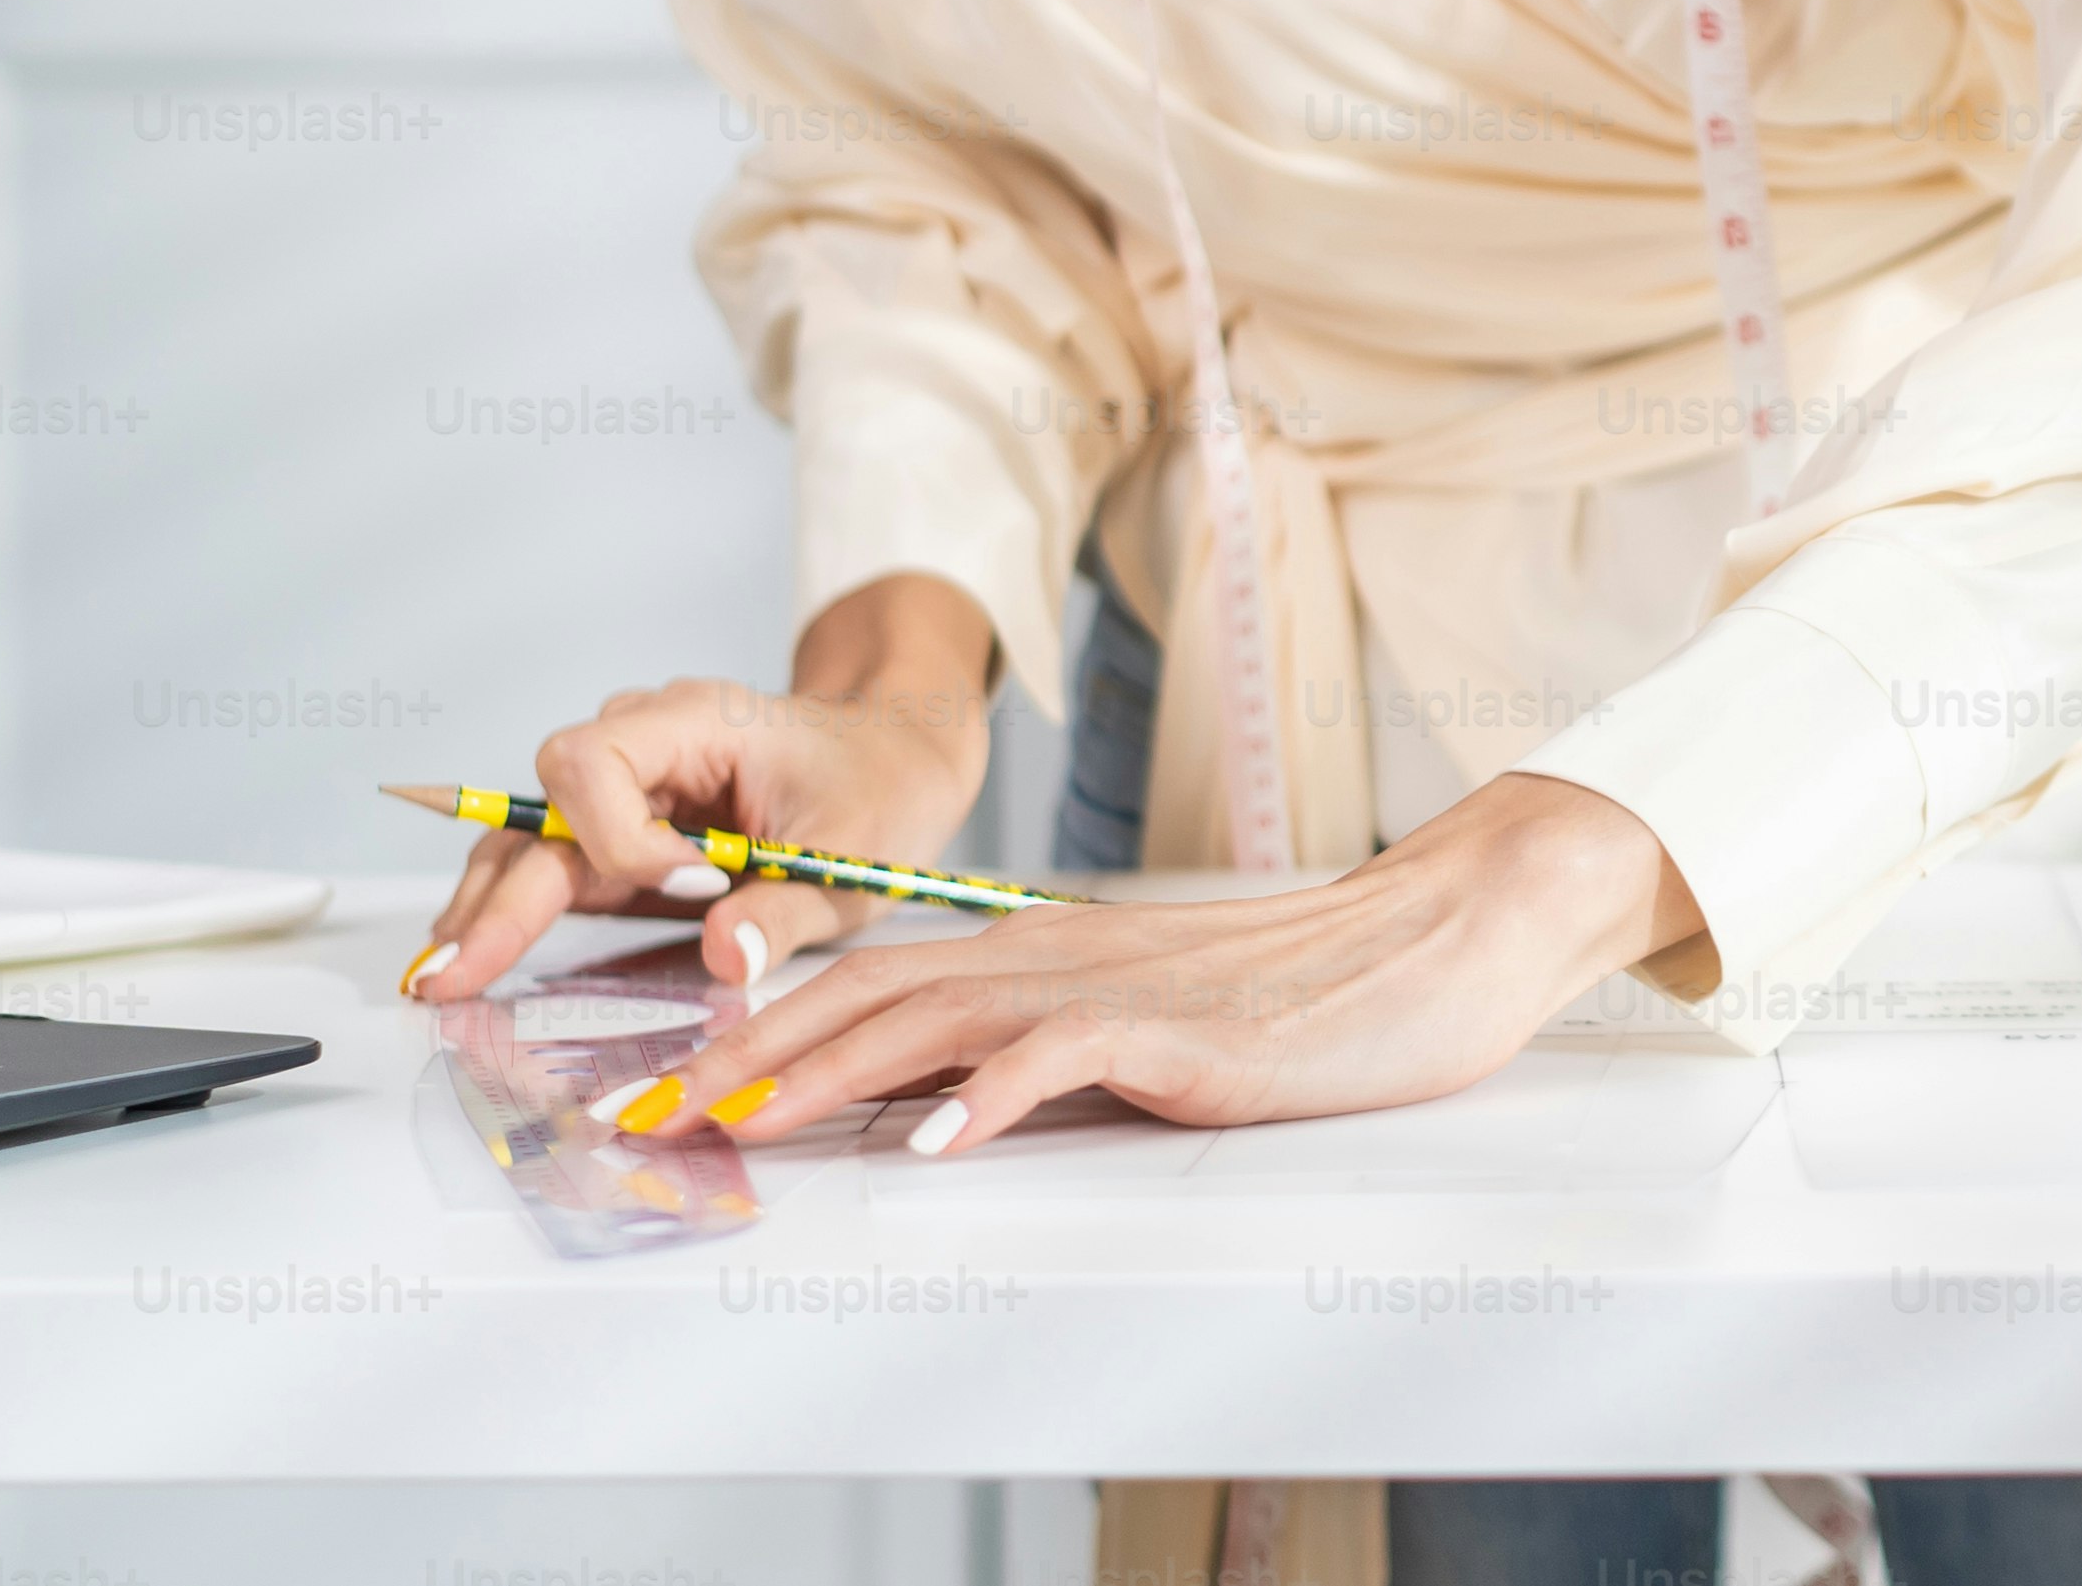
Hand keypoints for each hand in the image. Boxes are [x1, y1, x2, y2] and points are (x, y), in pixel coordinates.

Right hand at [405, 571, 998, 1005]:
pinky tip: (473, 956)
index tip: (693, 885)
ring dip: (487, 908)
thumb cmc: (876, 789)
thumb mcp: (855, 855)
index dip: (621, 836)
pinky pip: (554, 867)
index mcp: (696, 721)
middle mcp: (644, 746)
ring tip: (439, 979)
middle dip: (500, 896)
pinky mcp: (624, 836)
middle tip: (450, 974)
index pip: (595, 762)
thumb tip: (724, 957)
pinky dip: (512, 911)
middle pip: (543, 812)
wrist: (894, 761)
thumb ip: (788, 907)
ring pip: (530, 842)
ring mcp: (628, 792)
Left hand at [600, 772, 1701, 1150]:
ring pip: (936, 1015)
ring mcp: (1117, 985)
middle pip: (866, 992)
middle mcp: (1058, 951)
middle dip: (742, 1054)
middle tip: (640, 1113)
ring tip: (735, 1119)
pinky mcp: (1181, 1027)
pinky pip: (1064, 1056)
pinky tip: (932, 1144)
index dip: (753, 1032)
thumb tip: (925, 1104)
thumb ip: (1041, 1048)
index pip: (867, 983)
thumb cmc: (1305, 991)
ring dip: (825, 1071)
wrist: (1440, 937)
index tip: (660, 1088)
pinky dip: (987, 1097)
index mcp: (1042, 950)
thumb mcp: (1147, 1021)